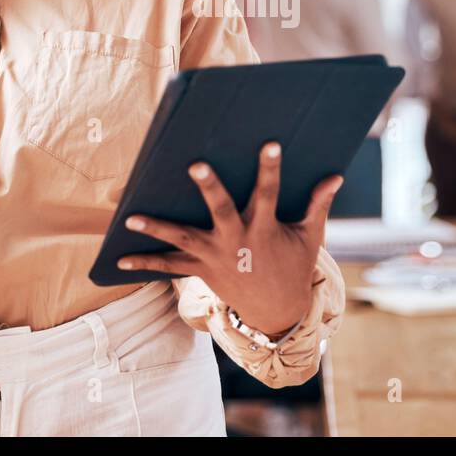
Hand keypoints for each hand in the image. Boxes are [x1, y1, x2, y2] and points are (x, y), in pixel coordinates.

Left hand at [118, 142, 342, 335]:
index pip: (269, 192)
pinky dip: (145, 263)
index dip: (270, 168)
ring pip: (183, 238)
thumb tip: (336, 176)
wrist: (277, 312)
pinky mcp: (202, 270)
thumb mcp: (310, 238)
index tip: (270, 144)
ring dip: (156, 228)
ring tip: (131, 217)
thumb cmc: (293, 267)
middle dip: (209, 188)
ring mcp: (216, 256)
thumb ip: (318, 205)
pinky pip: (169, 267)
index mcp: (264, 229)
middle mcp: (236, 241)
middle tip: (196, 165)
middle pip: (220, 210)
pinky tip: (119, 257)